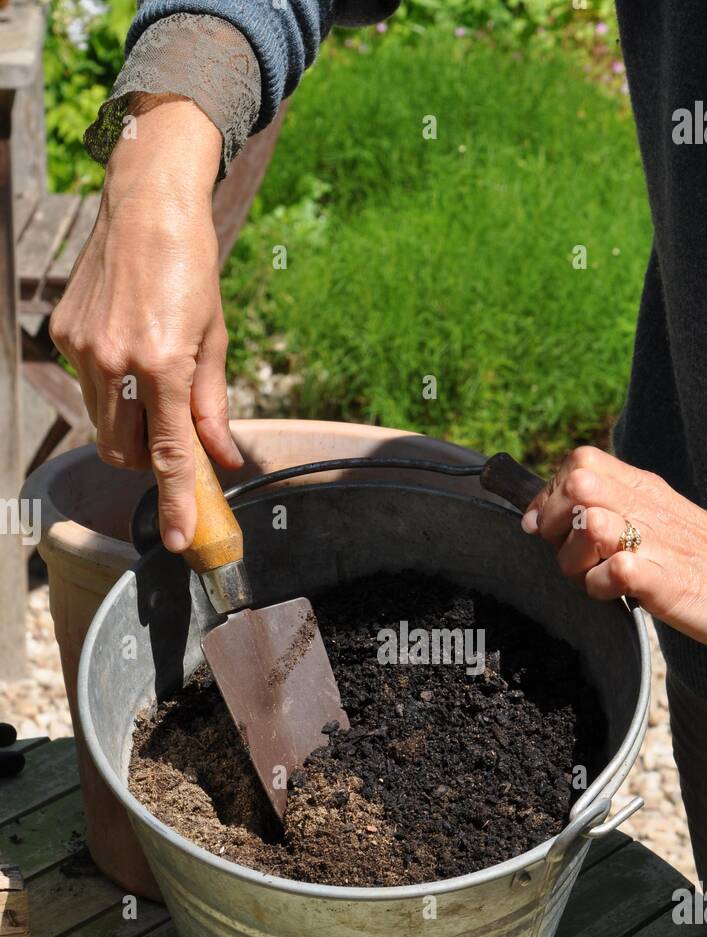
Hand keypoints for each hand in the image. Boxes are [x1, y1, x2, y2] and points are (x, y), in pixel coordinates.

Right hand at [50, 95, 242, 551]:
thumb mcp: (216, 341)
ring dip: (130, 425)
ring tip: (152, 385)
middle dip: (148, 461)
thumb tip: (221, 460)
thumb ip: (214, 408)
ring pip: (103, 423)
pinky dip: (110, 387)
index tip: (180, 539)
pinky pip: (88, 386)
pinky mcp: (64, 334)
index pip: (169, 454)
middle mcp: (117, 360)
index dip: (174, 501)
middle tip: (173, 440)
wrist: (147, 206)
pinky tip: (127, 347)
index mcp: (165, 363)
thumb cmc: (191, 270)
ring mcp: (84, 348)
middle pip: (126, 450)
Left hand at [521, 446, 706, 652]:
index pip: (577, 463)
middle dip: (558, 526)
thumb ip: (604, 511)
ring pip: (588, 524)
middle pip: (575, 485)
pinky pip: (616, 570)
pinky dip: (606, 585)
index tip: (556, 531)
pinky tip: (621, 592)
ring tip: (598, 577)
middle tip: (577, 557)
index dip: (553, 496)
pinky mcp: (665, 579)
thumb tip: (539, 520)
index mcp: (643, 488)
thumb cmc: (703, 562)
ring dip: (576, 558)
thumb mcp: (654, 520)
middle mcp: (646, 506)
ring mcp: (655, 542)